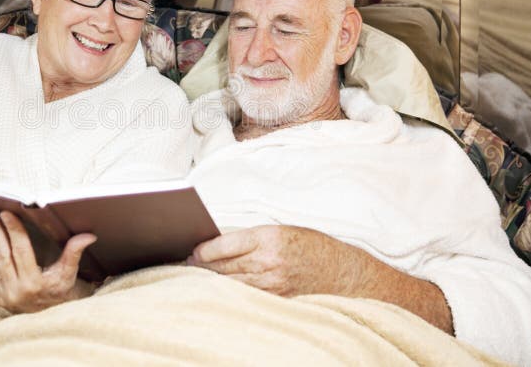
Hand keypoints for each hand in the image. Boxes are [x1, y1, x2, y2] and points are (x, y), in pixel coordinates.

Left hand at [0, 209, 96, 312]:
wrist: (47, 318)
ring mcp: (3, 295)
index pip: (21, 250)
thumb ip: (74, 253)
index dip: (14, 230)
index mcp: (33, 283)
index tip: (7, 213)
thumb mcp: (68, 274)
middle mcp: (16, 290)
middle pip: (1, 254)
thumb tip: (88, 236)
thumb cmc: (60, 294)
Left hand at [187, 225, 346, 296]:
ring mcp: (272, 283)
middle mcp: (268, 261)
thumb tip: (218, 244)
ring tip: (200, 275)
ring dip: (213, 279)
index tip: (193, 251)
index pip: (224, 245)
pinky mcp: (276, 299)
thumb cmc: (310, 246)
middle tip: (190, 263)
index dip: (203, 250)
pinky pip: (245, 296)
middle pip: (223, 266)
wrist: (341, 271)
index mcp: (268, 237)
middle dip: (203, 266)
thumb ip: (251, 238)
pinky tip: (221, 288)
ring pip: (230, 283)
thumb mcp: (281, 231)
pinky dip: (230, 291)